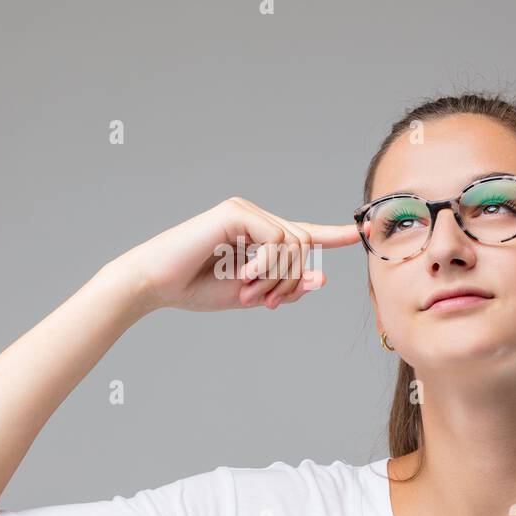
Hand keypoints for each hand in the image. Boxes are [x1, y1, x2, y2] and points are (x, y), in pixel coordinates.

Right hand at [110, 196, 360, 312]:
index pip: (302, 235)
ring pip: (293, 244)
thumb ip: (285, 288)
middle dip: (292, 281)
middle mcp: (254, 219)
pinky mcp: (236, 212)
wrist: (155, 285)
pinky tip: (243, 274)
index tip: (360, 233)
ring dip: (278, 278)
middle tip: (267, 303)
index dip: (332, 235)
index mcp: (257, 236)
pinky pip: (276, 239)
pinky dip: (266, 264)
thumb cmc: (195, 289)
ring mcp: (245, 212)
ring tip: (248, 293)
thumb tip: (322, 279)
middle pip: (302, 246)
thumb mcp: (250, 295)